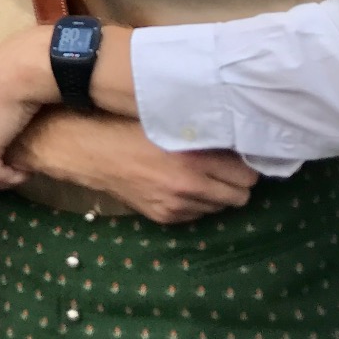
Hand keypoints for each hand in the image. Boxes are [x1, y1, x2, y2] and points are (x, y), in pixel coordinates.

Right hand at [14, 109, 256, 224]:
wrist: (90, 151)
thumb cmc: (129, 126)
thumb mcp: (172, 121)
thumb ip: (205, 130)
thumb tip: (237, 133)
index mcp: (196, 158)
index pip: (249, 173)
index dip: (247, 164)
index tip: (241, 155)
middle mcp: (192, 186)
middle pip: (241, 196)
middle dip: (237, 182)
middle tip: (225, 167)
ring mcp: (178, 205)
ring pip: (220, 207)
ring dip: (217, 193)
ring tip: (200, 175)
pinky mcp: (164, 217)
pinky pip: (197, 214)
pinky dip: (195, 202)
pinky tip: (180, 186)